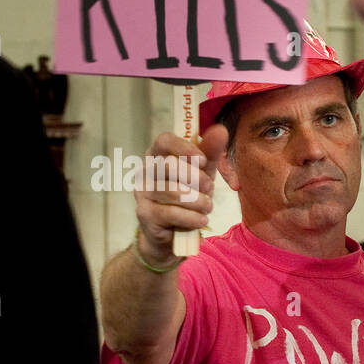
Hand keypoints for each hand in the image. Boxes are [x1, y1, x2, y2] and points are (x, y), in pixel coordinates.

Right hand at [135, 124, 227, 261]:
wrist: (171, 234)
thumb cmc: (187, 196)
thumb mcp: (202, 173)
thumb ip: (210, 152)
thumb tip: (221, 130)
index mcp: (157, 155)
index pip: (164, 140)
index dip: (184, 148)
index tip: (203, 160)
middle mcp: (145, 171)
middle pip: (167, 165)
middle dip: (195, 178)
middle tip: (210, 188)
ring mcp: (142, 193)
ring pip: (172, 191)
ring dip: (198, 201)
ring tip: (207, 207)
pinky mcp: (144, 214)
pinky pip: (171, 213)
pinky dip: (192, 217)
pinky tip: (201, 220)